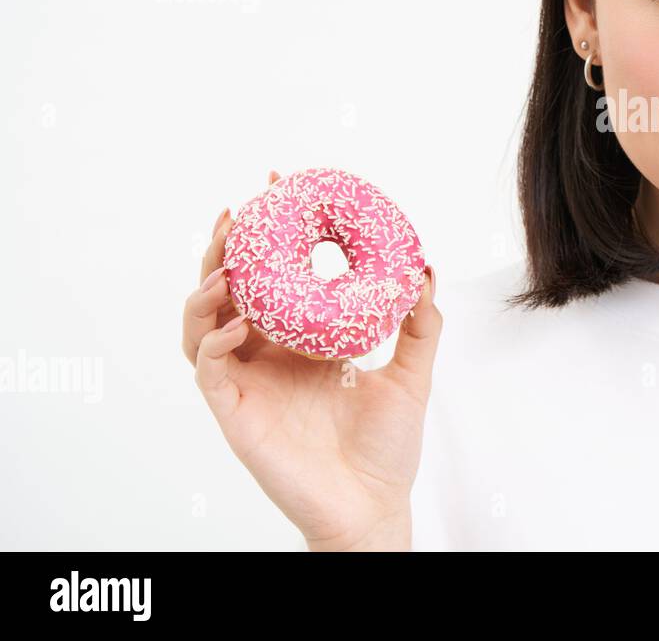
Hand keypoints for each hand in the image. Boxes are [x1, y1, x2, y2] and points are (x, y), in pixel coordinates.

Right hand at [181, 170, 442, 550]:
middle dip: (224, 250)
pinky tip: (235, 324)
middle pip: (227, 291)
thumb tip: (425, 267)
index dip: (270, 233)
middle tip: (237, 215)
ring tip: (225, 265)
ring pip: (201, 324)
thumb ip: (421, 324)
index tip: (278, 185)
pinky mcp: (234, 414)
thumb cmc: (387, 447)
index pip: (274, 278)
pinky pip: (208, 369)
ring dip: (206, 289)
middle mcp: (267, 356)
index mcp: (301, 341)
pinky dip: (212, 341)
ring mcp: (246, 383)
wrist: (373, 505)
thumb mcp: (412, 373)